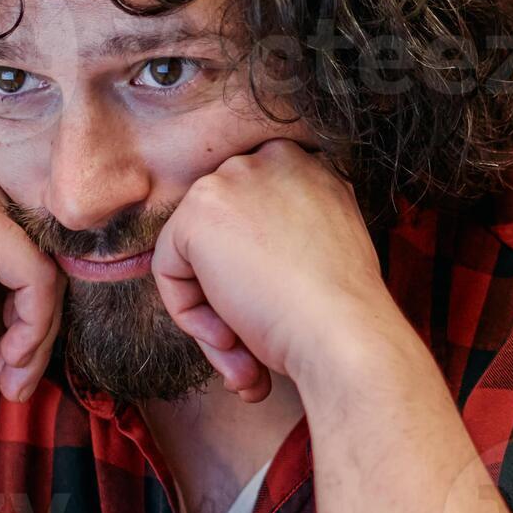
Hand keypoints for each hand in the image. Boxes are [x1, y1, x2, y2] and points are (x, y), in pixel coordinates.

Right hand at [0, 138, 64, 403]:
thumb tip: (91, 264)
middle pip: (50, 243)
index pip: (47, 225)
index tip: (27, 338)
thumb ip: (36, 259)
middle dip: (43, 313)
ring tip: (8, 369)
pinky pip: (40, 278)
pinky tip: (2, 357)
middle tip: (17, 363)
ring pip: (50, 263)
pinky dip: (32, 328)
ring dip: (39, 331)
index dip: (44, 288)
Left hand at [151, 141, 402, 404]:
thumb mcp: (327, 245)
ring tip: (245, 353)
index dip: (256, 267)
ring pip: (195, 252)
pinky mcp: (198, 212)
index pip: (254, 212)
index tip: (273, 307)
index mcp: (309, 165)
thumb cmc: (341, 308)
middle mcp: (270, 159)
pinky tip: (230, 338)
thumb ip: (290, 232)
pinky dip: (189, 313)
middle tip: (251, 341)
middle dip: (230, 290)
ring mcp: (231, 180)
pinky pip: (169, 270)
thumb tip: (248, 258)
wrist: (342, 331)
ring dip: (213, 309)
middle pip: (223, 229)